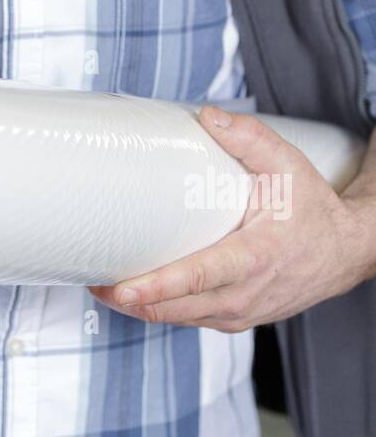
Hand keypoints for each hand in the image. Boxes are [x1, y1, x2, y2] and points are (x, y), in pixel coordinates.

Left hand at [88, 105, 375, 332]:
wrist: (345, 252)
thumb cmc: (314, 209)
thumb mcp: (288, 166)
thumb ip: (249, 138)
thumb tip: (206, 116)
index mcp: (256, 258)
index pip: (198, 278)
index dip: (156, 287)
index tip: (120, 288)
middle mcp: (246, 294)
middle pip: (177, 308)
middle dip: (131, 301)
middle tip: (91, 281)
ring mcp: (242, 312)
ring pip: (181, 320)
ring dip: (142, 309)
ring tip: (103, 287)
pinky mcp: (238, 319)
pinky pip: (193, 320)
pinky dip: (164, 312)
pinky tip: (138, 296)